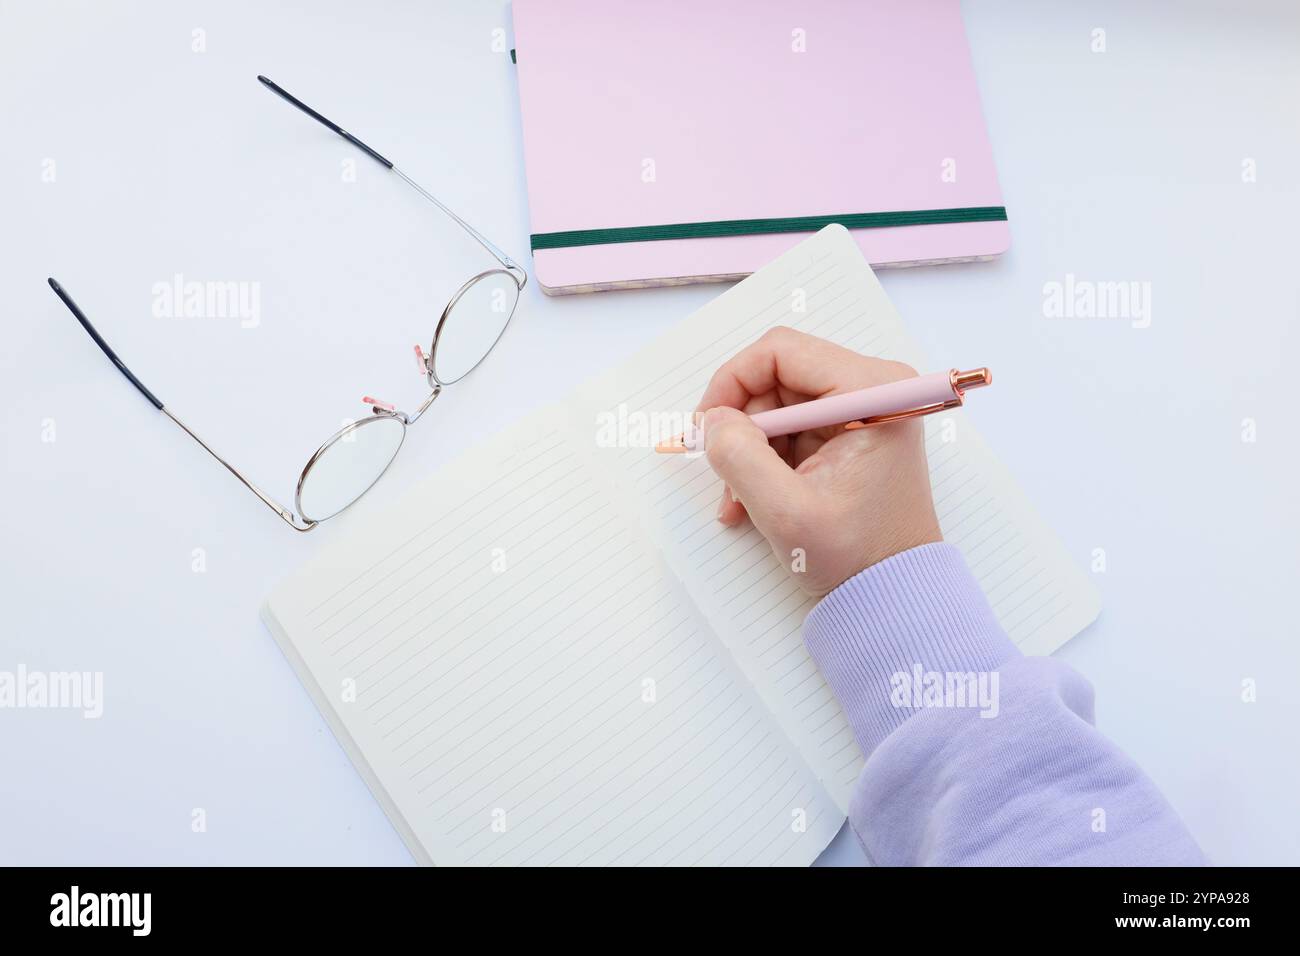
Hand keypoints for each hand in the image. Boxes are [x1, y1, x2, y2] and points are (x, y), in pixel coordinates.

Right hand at [697, 327, 941, 597]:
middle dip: (740, 423)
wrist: (893, 593)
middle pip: (777, 375)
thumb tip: (711, 421)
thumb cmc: (857, 557)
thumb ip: (740, 458)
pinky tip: (753, 498)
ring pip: (777, 403)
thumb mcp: (786, 513)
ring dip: (748, 447)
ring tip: (738, 498)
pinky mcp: (850, 432)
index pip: (780, 352)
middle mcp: (872, 389)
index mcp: (871, 393)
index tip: (705, 426)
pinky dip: (764, 458)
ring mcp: (862, 410)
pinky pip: (789, 426)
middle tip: (722, 470)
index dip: (732, 382)